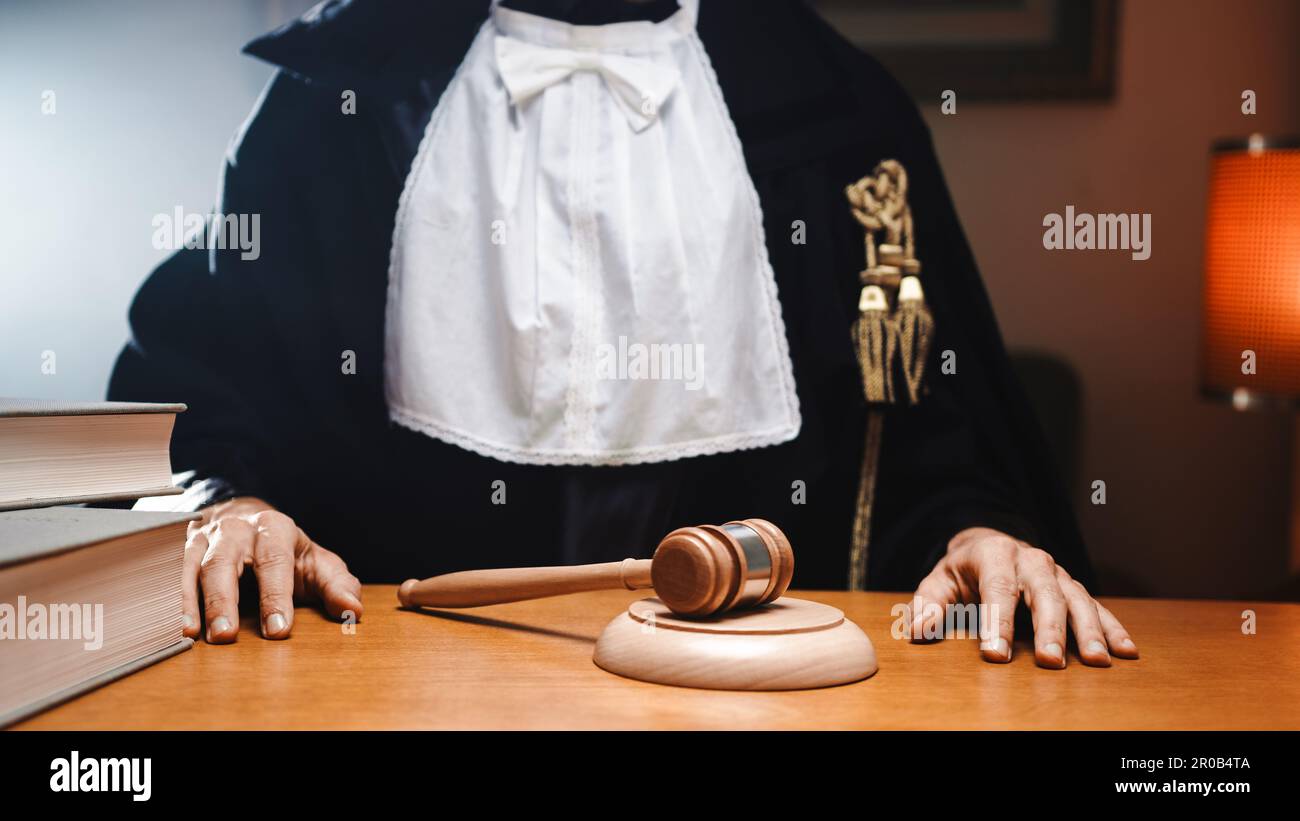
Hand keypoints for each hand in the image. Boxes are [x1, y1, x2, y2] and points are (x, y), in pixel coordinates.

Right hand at [182, 496, 362, 643]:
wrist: (244, 516)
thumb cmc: (284, 549)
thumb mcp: (315, 562)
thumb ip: (336, 584)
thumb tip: (353, 609)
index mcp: (274, 529)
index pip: (274, 562)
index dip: (276, 597)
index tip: (278, 631)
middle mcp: (235, 530)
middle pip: (225, 562)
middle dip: (225, 599)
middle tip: (227, 635)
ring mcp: (204, 537)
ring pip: (191, 565)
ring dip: (190, 600)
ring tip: (193, 634)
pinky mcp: (180, 548)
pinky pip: (168, 571)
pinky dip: (168, 597)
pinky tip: (171, 624)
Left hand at [909, 527, 1136, 667]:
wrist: (989, 544)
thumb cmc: (962, 572)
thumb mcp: (937, 581)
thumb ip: (928, 605)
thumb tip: (920, 633)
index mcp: (994, 554)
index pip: (997, 588)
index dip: (998, 622)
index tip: (996, 655)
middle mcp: (1031, 560)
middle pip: (1044, 594)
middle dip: (1050, 628)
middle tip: (1052, 661)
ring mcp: (1056, 573)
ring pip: (1076, 600)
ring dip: (1089, 631)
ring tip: (1097, 661)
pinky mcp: (1073, 587)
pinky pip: (1097, 607)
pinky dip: (1112, 628)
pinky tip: (1125, 651)